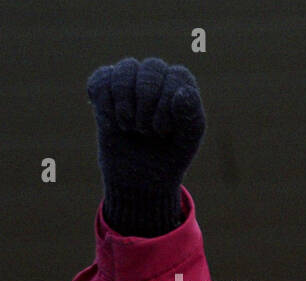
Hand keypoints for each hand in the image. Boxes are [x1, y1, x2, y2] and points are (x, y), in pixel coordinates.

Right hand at [86, 57, 204, 234]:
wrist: (140, 175)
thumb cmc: (169, 153)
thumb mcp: (187, 140)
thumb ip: (190, 115)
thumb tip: (184, 91)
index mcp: (182, 85)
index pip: (177, 75)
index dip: (168, 102)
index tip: (164, 130)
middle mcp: (157, 76)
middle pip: (152, 67)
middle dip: (147, 102)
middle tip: (146, 131)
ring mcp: (129, 78)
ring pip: (125, 68)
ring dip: (126, 103)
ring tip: (130, 128)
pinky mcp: (104, 86)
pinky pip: (101, 79)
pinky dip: (105, 104)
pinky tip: (113, 123)